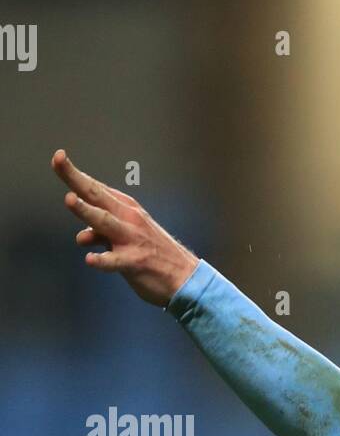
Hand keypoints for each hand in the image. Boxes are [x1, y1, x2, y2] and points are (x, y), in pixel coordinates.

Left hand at [52, 149, 198, 306]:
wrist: (186, 278)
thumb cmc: (154, 256)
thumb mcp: (128, 238)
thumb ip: (102, 234)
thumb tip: (81, 236)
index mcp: (126, 209)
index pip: (96, 189)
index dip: (75, 173)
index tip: (58, 157)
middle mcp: (128, 219)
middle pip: (96, 195)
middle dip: (75, 178)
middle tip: (58, 160)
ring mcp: (132, 240)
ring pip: (104, 222)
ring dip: (87, 211)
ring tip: (69, 200)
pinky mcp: (136, 262)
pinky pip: (115, 261)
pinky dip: (103, 260)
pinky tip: (91, 260)